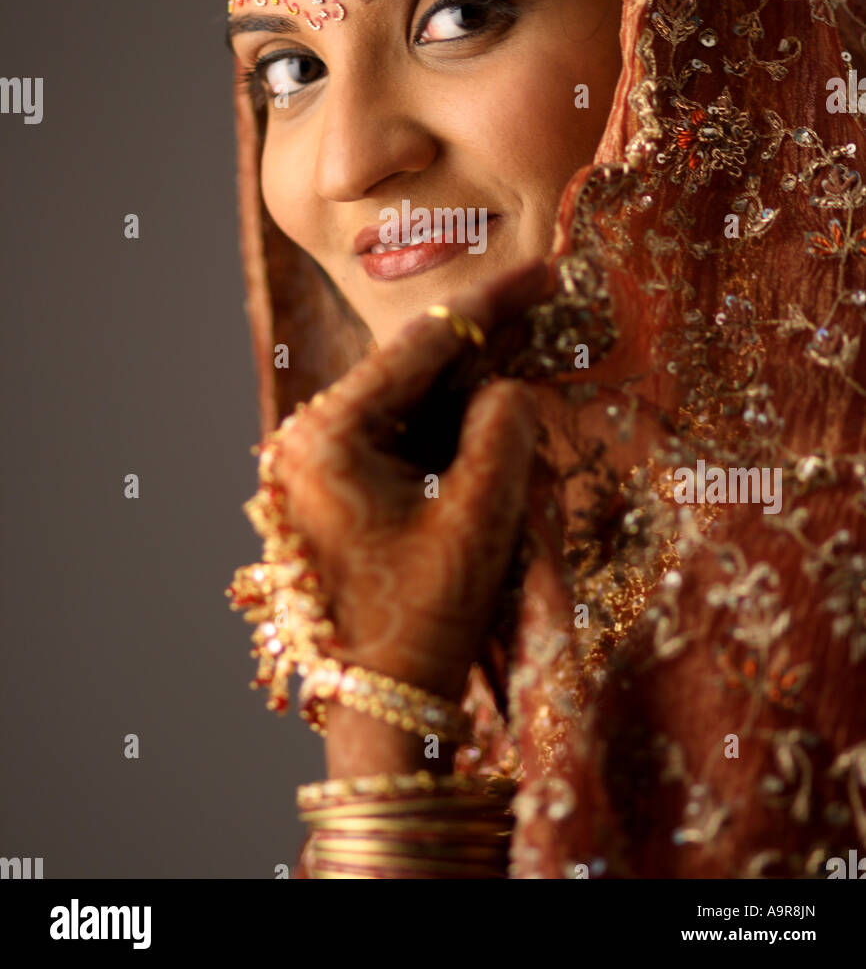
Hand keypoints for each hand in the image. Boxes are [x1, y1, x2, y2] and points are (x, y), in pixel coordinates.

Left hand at [270, 259, 548, 701]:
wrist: (380, 711)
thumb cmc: (422, 620)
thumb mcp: (477, 519)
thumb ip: (503, 431)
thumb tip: (510, 384)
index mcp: (329, 435)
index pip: (419, 347)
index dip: (490, 304)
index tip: (543, 268)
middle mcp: (309, 439)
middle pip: (410, 369)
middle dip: (481, 342)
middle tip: (543, 301)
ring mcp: (317, 466)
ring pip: (407, 403)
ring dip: (467, 386)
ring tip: (528, 353)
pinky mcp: (336, 491)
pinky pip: (399, 439)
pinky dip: (447, 427)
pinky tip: (492, 415)